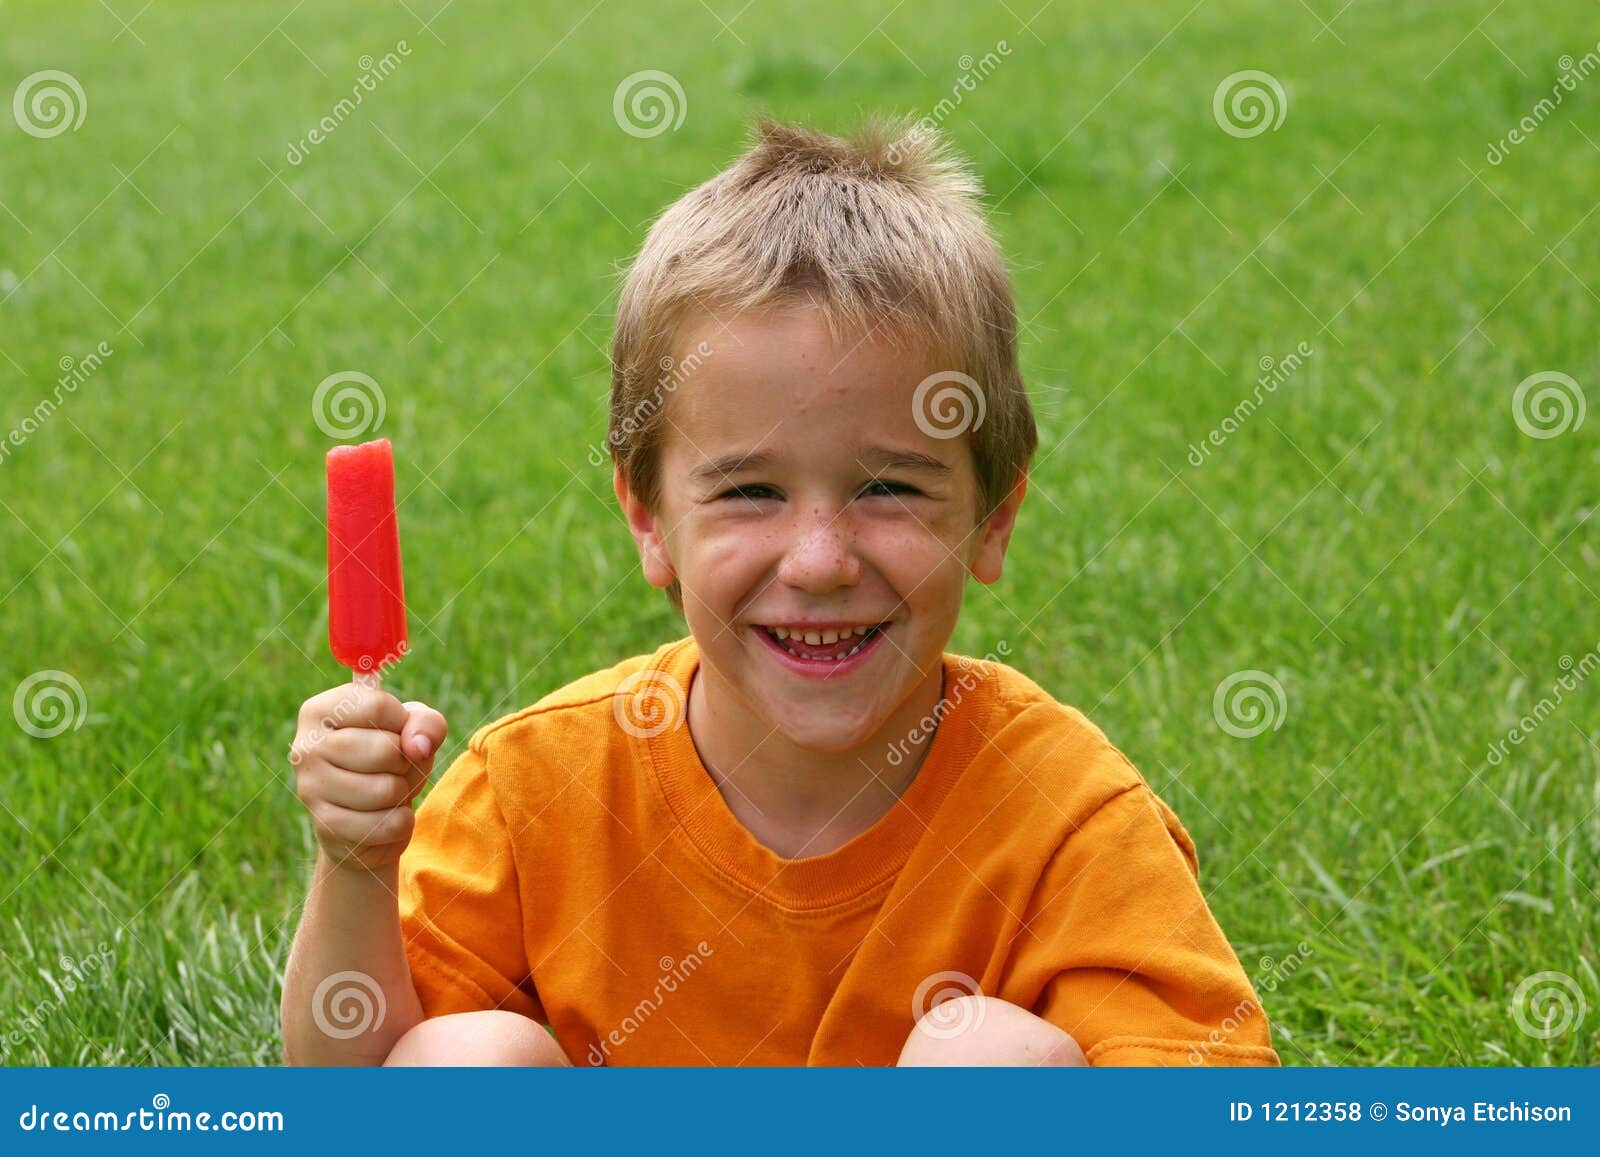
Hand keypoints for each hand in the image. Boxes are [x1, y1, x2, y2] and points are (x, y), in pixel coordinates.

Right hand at [291, 684, 447, 870]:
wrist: (366, 819)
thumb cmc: (390, 759)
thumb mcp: (413, 729)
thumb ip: (426, 723)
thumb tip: (418, 748)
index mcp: (320, 711)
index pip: (379, 706)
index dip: (403, 723)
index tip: (393, 732)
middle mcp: (306, 747)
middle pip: (385, 749)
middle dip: (405, 762)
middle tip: (390, 767)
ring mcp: (310, 788)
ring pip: (387, 789)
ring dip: (402, 793)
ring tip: (385, 791)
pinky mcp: (326, 827)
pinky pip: (389, 824)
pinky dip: (399, 822)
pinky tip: (380, 817)